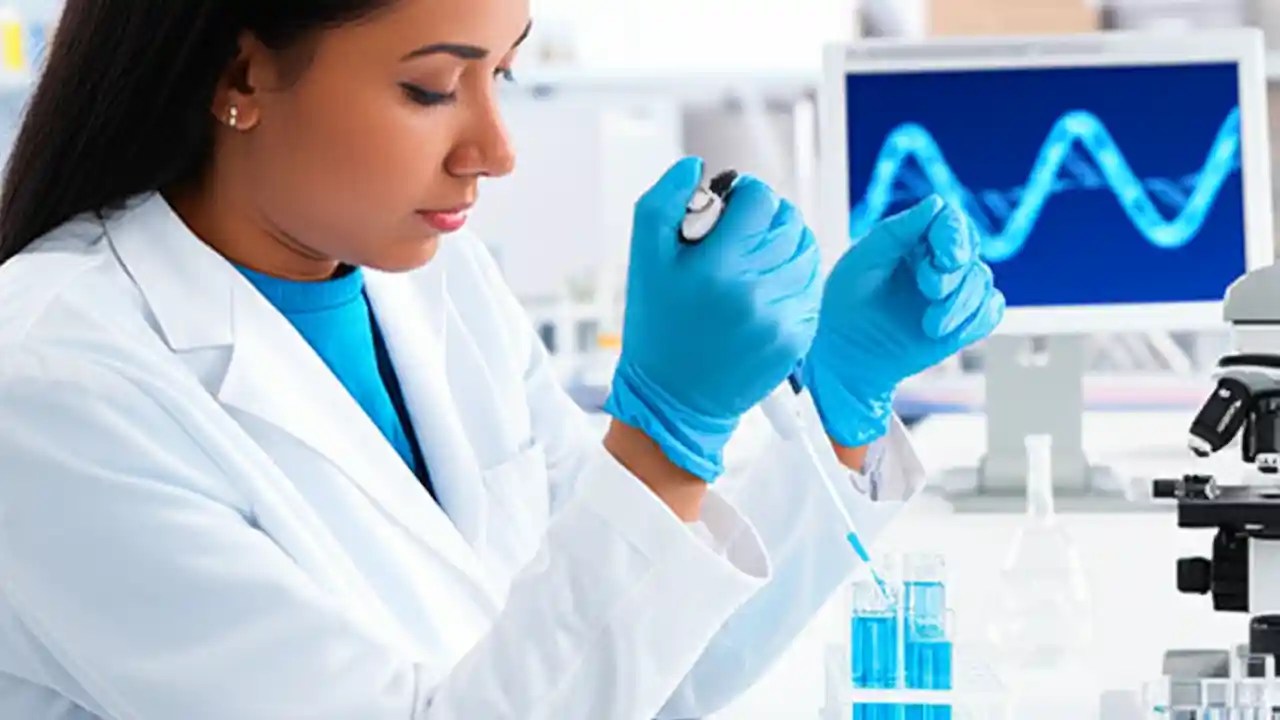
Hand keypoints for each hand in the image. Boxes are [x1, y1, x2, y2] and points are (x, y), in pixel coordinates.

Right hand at [604, 157, 821, 481]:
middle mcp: (755, 291)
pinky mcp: (798, 338)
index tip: (731, 205)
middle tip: (745, 229)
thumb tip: (694, 166)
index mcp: (717, 267)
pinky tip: (769, 283)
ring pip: (807, 251)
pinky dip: (795, 275)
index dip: (745, 193)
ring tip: (759, 253)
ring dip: (787, 242)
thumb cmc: (657, 327)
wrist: (674, 398)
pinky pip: (812, 286)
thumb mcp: (643, 260)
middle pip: (789, 222)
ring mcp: (782, 317)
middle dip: (768, 216)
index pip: (759, 200)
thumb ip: (663, 202)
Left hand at [803, 195, 1004, 446]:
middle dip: (954, 274)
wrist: (847, 354)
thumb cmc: (846, 301)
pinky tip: (946, 333)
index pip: (949, 221)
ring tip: (931, 326)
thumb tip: (935, 202)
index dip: (953, 236)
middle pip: (970, 250)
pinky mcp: (964, 321)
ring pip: (983, 282)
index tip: (946, 260)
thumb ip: (896, 231)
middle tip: (929, 290)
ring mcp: (955, 290)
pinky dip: (975, 321)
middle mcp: (939, 259)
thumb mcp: (862, 262)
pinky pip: (990, 313)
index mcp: (915, 237)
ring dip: (961, 304)